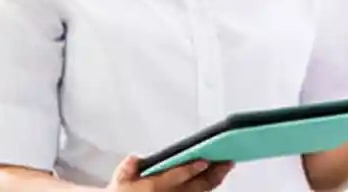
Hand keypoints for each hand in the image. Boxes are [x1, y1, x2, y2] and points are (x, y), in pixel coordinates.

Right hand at [107, 155, 233, 191]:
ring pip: (202, 191)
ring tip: (227, 166)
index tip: (204, 160)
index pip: (175, 177)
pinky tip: (217, 176)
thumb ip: (128, 168)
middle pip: (197, 186)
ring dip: (216, 179)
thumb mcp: (120, 179)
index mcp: (154, 188)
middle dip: (214, 173)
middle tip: (228, 160)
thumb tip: (135, 159)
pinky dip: (210, 186)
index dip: (190, 170)